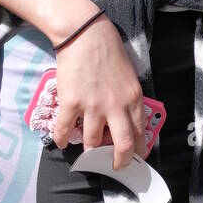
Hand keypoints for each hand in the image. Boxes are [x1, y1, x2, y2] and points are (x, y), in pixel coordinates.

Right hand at [52, 14, 147, 170]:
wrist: (85, 34)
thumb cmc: (109, 51)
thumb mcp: (128, 76)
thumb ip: (127, 98)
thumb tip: (124, 120)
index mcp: (133, 98)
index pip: (139, 132)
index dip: (137, 149)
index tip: (134, 157)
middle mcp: (116, 106)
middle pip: (122, 145)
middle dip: (119, 162)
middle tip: (115, 168)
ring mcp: (93, 106)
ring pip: (93, 142)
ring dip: (89, 150)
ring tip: (86, 152)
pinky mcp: (72, 103)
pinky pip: (66, 131)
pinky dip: (63, 140)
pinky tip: (62, 142)